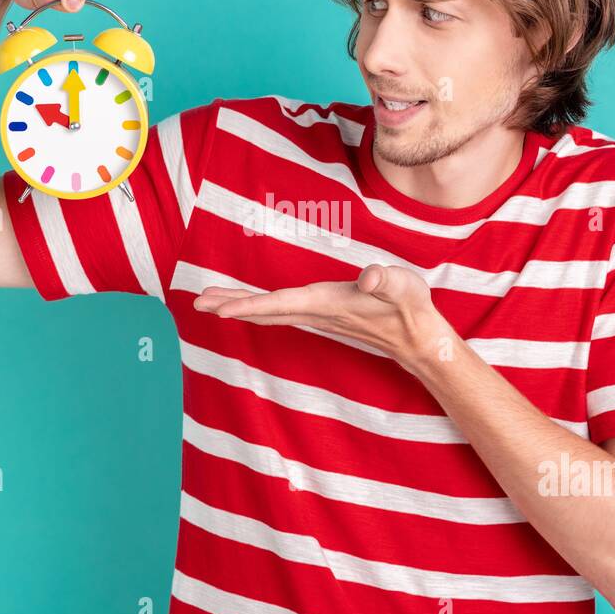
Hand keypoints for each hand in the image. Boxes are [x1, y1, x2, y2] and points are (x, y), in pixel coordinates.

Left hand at [192, 264, 454, 370]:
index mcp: (329, 303)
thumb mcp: (404, 287)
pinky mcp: (320, 315)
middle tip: (196, 303)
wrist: (418, 338)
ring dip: (238, 306)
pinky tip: (245, 306)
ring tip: (208, 302)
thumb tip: (369, 275)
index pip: (283, 304)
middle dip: (231, 306)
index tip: (221, 310)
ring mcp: (317, 317)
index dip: (251, 305)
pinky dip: (256, 307)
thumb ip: (386, 280)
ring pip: (269, 312)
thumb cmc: (411, 307)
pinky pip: (279, 312)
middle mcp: (317, 313)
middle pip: (265, 310)